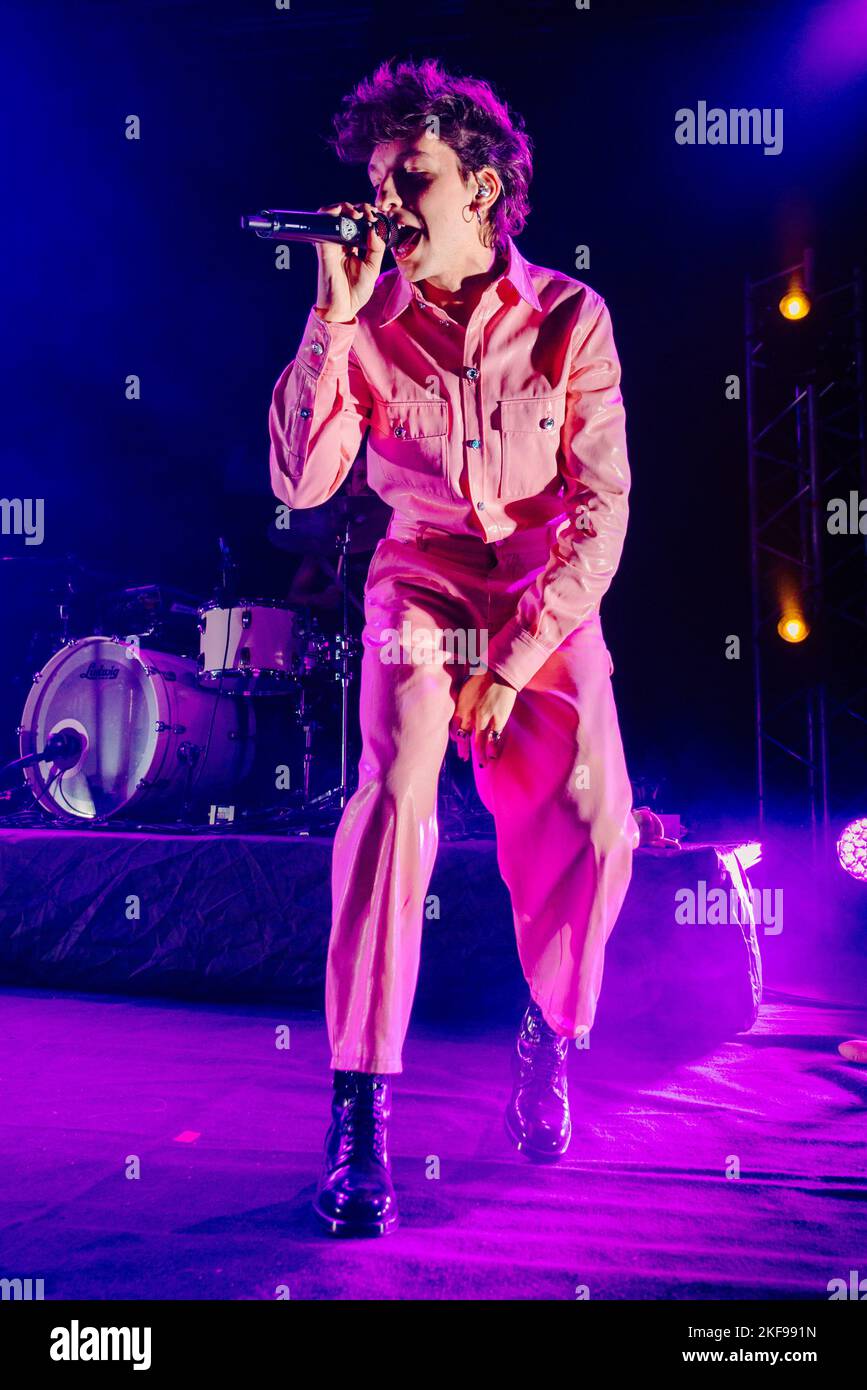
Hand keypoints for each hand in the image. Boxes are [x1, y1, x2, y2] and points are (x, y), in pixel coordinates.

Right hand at [314, 201, 387, 322]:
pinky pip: (324, 223)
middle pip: (347, 213)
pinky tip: (347, 216)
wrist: (343, 307)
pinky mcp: (323, 246)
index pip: (359, 221)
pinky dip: (333, 213)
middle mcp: (341, 241)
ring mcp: (331, 242)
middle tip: (370, 214)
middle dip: (360, 208)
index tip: (377, 217)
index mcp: (354, 245)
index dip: (368, 214)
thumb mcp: (373, 267)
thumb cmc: (356, 291)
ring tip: (359, 215)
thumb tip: (374, 228)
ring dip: (347, 207)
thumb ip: (376, 248)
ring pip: (334, 213)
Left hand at [450, 670, 516, 767]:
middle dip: (464, 749)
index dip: (456, 737)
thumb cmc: (482, 676)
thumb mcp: (465, 688)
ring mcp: (484, 719)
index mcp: (460, 707)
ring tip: (481, 764)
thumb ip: (462, 699)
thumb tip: (460, 705)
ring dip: (479, 755)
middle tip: (463, 757)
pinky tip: (492, 755)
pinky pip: (493, 738)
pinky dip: (492, 748)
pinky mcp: (498, 719)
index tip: (457, 742)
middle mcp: (470, 715)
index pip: (454, 728)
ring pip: (479, 742)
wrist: (498, 671)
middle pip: (464, 737)